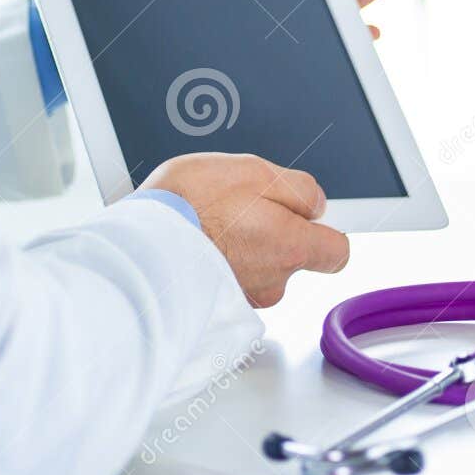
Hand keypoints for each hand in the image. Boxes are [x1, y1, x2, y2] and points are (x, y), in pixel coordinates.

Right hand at [141, 152, 349, 307]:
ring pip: (259, 266)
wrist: (137, 244)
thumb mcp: (254, 170)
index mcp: (292, 247)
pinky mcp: (216, 303)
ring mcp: (244, 296)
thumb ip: (299, 188)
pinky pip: (229, 278)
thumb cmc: (191, 204)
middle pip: (292, 257)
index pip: (337, 252)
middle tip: (240, 206)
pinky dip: (219, 261)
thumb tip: (315, 204)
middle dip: (275, 232)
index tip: (307, 216)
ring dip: (244, 246)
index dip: (324, 230)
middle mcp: (274, 281)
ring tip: (211, 220)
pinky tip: (197, 240)